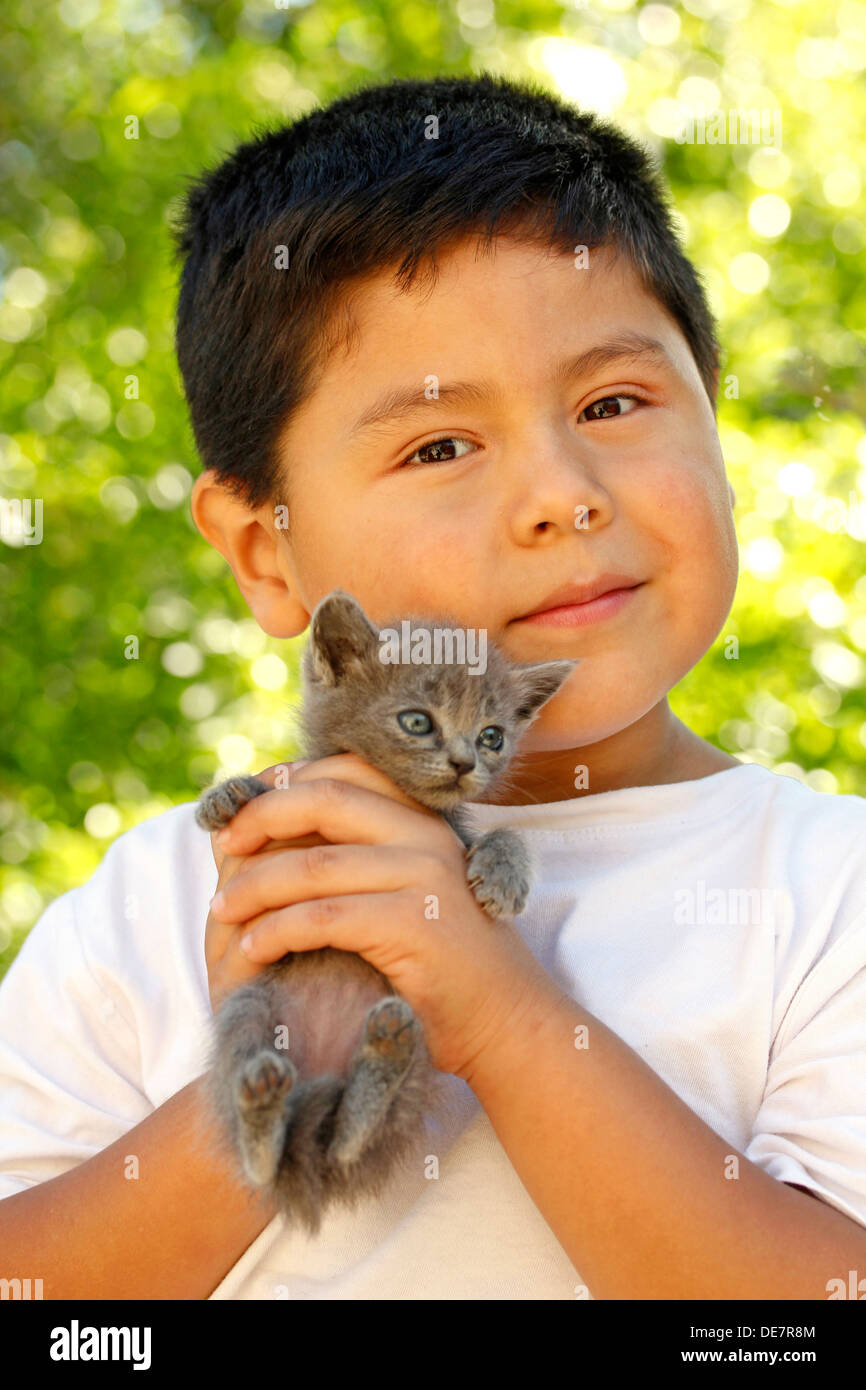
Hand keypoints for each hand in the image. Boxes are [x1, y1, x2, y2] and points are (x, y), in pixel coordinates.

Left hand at [205, 754, 558, 1082]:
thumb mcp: (400, 890)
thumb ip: (353, 855)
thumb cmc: (437, 962)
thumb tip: (265, 824)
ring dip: (254, 886)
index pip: (344, 771)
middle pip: (323, 799)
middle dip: (260, 818)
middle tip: (222, 847)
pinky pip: (323, 917)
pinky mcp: (415, 926)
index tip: (239, 813)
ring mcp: (425, 877)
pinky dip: (276, 930)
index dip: (283, 784)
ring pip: (313, 863)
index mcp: (422, 819)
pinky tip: (253, 949)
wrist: (504, 1023)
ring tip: (222, 910)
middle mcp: (427, 836)